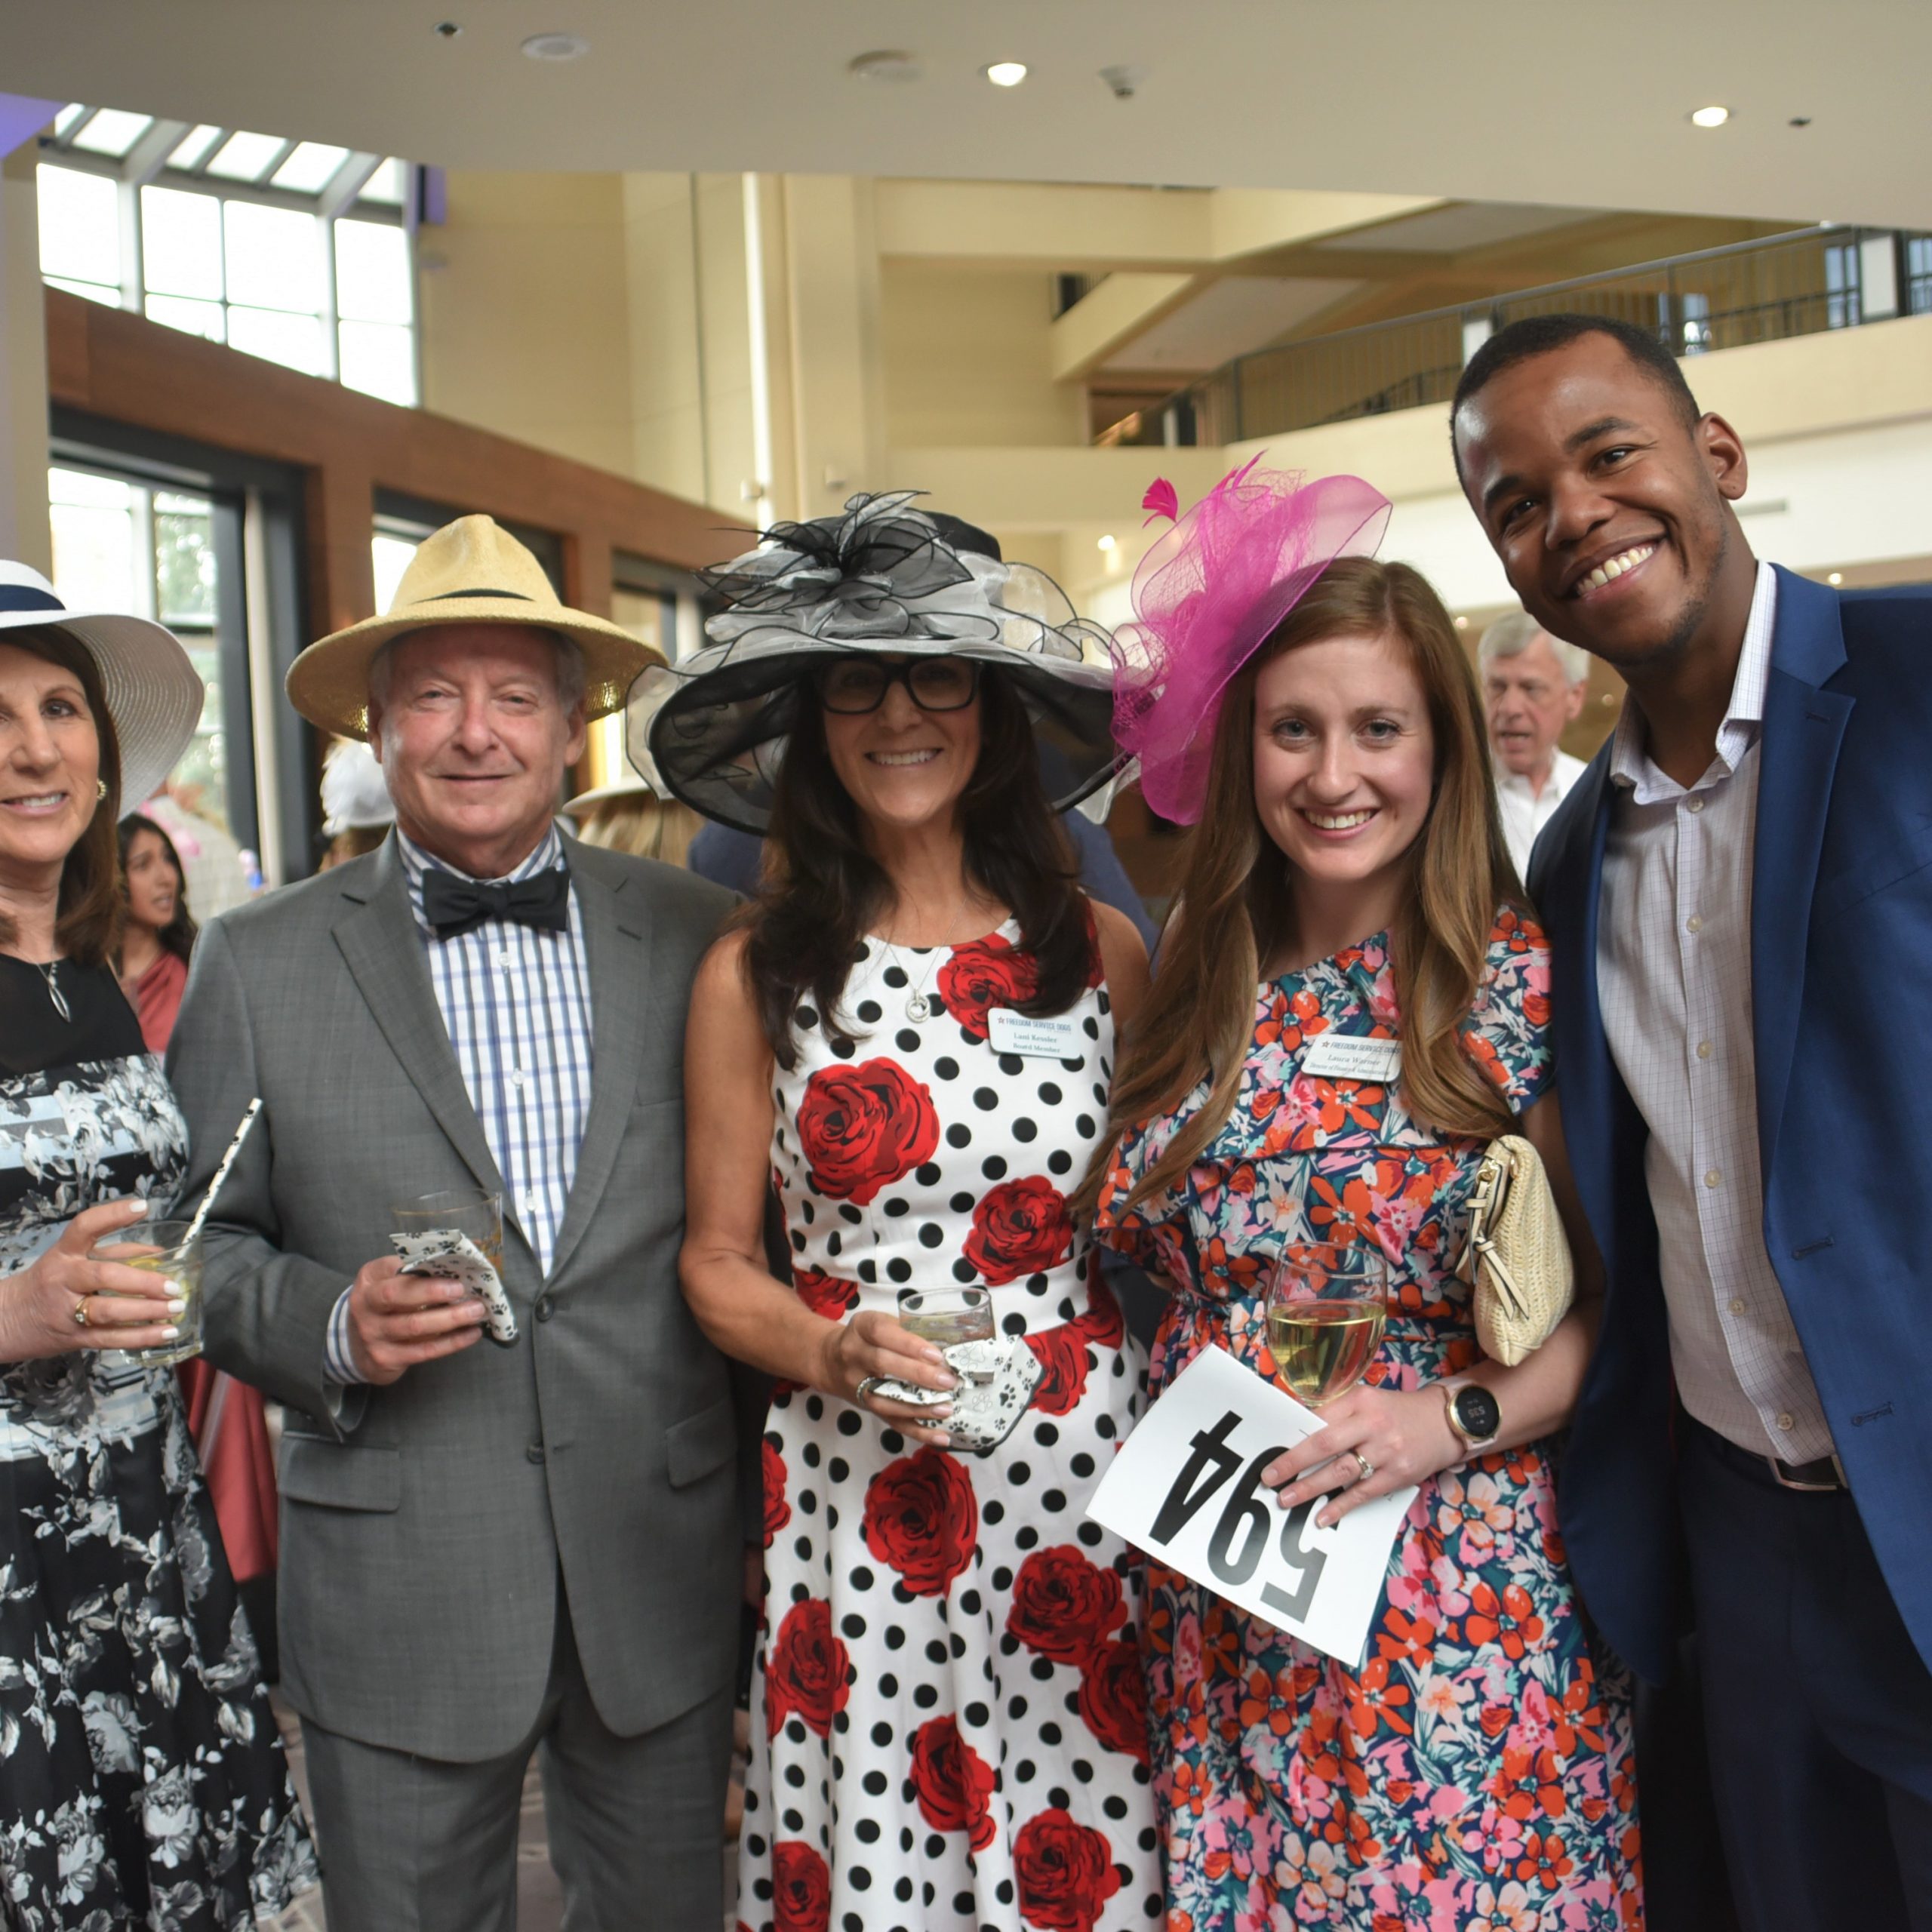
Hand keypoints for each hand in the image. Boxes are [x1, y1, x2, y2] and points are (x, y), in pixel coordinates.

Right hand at [0, 1198, 189, 1360]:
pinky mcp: (75, 1338)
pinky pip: (111, 1338)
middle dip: (142, 1281)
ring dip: (146, 1310)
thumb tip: (159, 1254)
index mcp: (64, 1253)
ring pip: (108, 1311)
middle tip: (172, 1285)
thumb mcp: (72, 1260)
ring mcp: (67, 1311)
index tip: (142, 1207)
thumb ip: (115, 1253)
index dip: (112, 1215)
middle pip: (103, 1276)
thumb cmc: (49, 1283)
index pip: (84, 1228)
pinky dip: (142, 1336)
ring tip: (175, 1307)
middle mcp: (64, 1279)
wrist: (5, 1320)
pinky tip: (167, 1332)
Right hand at [347, 1256, 486, 1385]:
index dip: (417, 1266)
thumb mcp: (388, 1283)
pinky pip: (424, 1350)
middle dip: (432, 1292)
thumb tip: (458, 1264)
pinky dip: (452, 1342)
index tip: (447, 1267)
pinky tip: (471, 1333)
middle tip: (462, 1289)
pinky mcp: (385, 1358)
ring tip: (476, 1311)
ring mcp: (372, 1334)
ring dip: (450, 1318)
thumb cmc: (385, 1306)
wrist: (357, 1347)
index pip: (390, 1268)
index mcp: (368, 1281)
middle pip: (397, 1296)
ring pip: (414, 1326)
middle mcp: (364, 1306)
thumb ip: (413, 1273)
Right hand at [816, 1310, 956, 1447]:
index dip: (909, 1344)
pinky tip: (940, 1437)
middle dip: (918, 1374)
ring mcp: (857, 1385)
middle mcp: (854, 1355)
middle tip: (948, 1381)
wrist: (830, 1361)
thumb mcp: (881, 1323)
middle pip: (883, 1364)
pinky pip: (891, 1422)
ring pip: (886, 1400)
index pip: (883, 1333)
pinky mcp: (866, 1408)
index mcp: (861, 1328)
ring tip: (946, 1409)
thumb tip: (950, 1346)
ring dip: (918, 1408)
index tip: (936, 1355)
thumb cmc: (868, 1338)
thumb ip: (908, 1331)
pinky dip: (917, 1432)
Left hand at [1260, 1384, 1462, 1528]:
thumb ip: (1336, 1411)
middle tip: (1269, 1477)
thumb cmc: (1396, 1411)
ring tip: (1286, 1499)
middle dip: (1293, 1462)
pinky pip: (1363, 1493)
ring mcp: (1386, 1452)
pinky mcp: (1397, 1476)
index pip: (1321, 1418)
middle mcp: (1372, 1425)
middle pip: (1325, 1444)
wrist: (1445, 1423)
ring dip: (1311, 1488)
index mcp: (1361, 1401)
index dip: (1295, 1434)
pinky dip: (1341, 1506)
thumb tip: (1300, 1429)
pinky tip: (1321, 1517)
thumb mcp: (1367, 1399)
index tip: (1271, 1447)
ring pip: (1341, 1472)